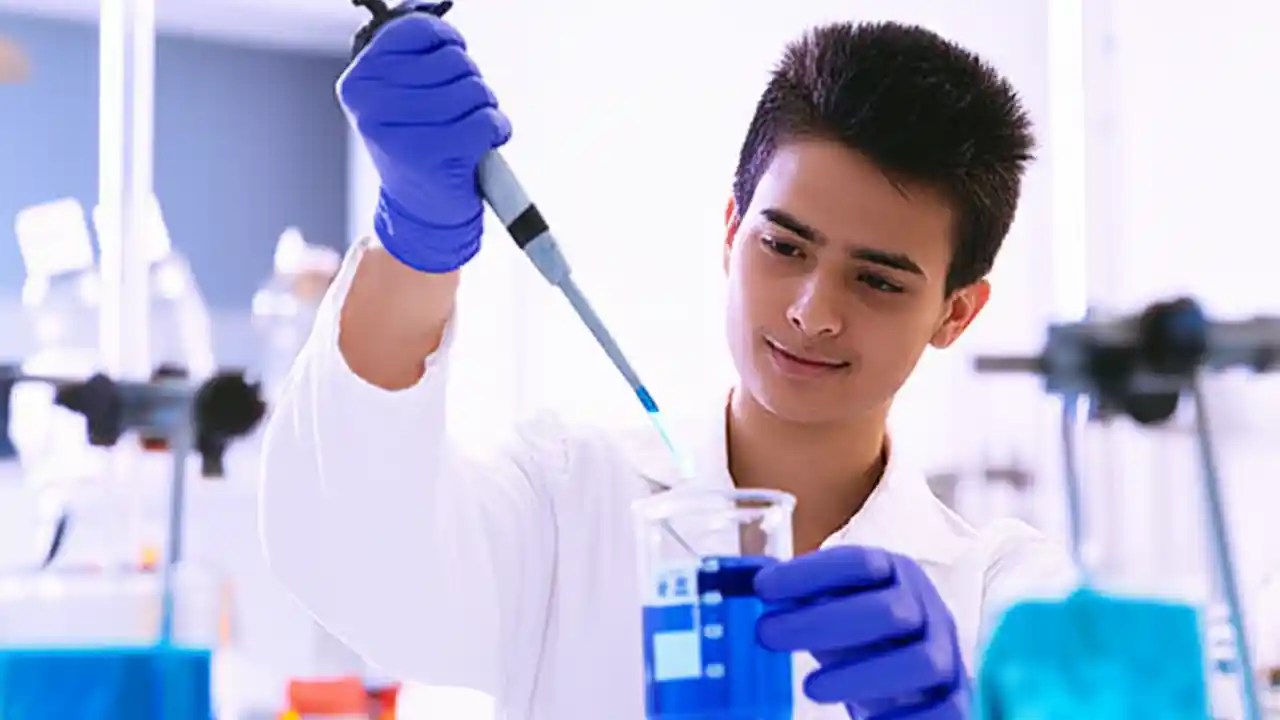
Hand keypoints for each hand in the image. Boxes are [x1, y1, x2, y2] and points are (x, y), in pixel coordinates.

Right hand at [338, 4, 511, 272]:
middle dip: (469, 82)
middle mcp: (373, 104)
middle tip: (458, 110)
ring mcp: (402, 131)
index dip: (448, 41)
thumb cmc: (419, 143)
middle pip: (454, 59)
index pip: (418, 29)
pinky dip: (495, 130)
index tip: (450, 59)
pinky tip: (480, 147)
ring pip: (474, 89)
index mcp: (360, 81)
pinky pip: (487, 120)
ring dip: (484, 108)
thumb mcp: (402, 93)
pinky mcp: (435, 155)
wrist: (420, 211)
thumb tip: (426, 4)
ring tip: (467, 131)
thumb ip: (412, 50)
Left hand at [754, 546, 969, 718]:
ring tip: (809, 687)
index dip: (810, 573)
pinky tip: (860, 719)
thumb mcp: (830, 608)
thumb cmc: (860, 637)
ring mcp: (946, 655)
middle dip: (824, 623)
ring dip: (859, 675)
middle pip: (890, 610)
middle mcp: (927, 608)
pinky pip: (943, 712)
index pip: (860, 563)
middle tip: (768, 635)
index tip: (762, 589)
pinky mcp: (955, 701)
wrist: (914, 682)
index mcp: (896, 574)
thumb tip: (737, 584)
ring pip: (921, 661)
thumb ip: (794, 597)